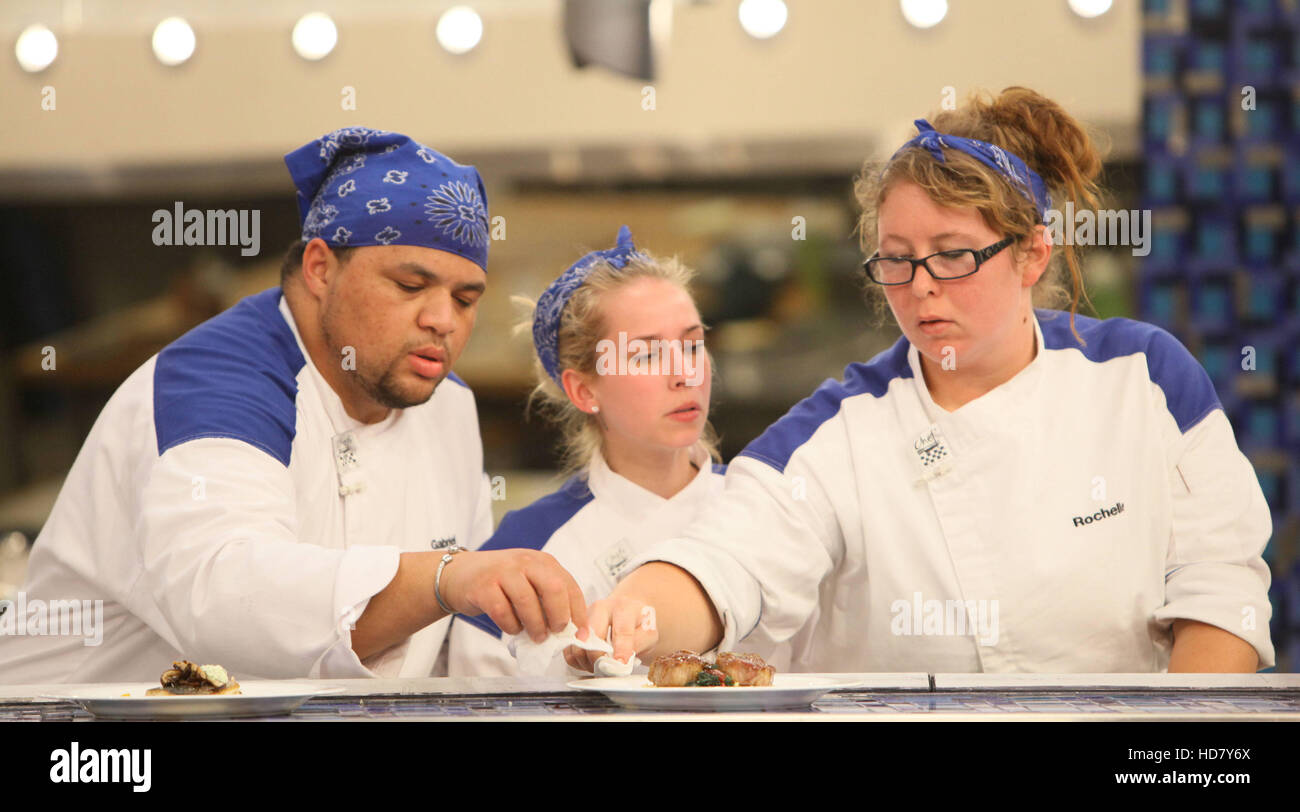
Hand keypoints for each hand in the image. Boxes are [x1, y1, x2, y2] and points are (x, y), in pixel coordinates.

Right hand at [438, 549, 589, 643]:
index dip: (578, 612)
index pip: (569, 585)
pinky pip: (502, 611)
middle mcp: (525, 562)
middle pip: (553, 588)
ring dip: (535, 625)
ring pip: (528, 602)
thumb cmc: (500, 582)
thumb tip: (570, 629)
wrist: (459, 574)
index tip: (581, 634)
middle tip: (556, 632)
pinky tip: (513, 628)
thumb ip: (548, 598)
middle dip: (559, 615)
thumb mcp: (529, 580)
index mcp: (542, 561)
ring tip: (536, 636)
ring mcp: (503, 572)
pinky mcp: (483, 586)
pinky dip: (511, 626)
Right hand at [563, 596, 658, 671]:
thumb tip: (620, 661)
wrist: (628, 613)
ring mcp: (584, 618)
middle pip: (591, 637)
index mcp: (623, 607)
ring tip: (601, 666)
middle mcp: (599, 608)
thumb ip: (637, 645)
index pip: (621, 630)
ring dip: (588, 663)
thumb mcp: (648, 633)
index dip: (621, 650)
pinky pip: (569, 652)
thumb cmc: (638, 624)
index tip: (621, 664)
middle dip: (599, 658)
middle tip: (608, 668)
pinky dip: (579, 663)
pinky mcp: (573, 629)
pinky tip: (591, 662)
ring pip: (577, 646)